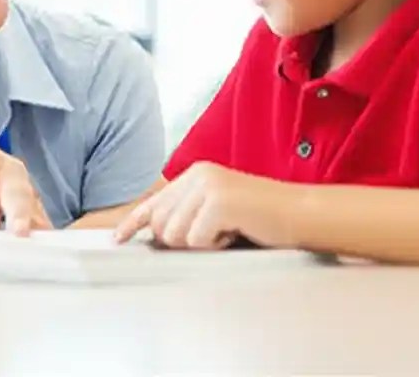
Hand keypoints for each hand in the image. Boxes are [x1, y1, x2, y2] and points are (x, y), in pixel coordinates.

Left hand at [113, 162, 292, 248]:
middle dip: (183, 241)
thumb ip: (188, 214)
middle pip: (161, 225)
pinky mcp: (219, 202)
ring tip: (227, 232)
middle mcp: (198, 174)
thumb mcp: (217, 212)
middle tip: (216, 236)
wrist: (300, 214)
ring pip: (176, 235)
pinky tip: (235, 233)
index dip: (134, 222)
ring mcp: (208, 186)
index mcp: (195, 174)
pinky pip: (197, 240)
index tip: (118, 239)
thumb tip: (155, 233)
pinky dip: (216, 245)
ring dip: (201, 244)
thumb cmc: (261, 219)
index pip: (155, 201)